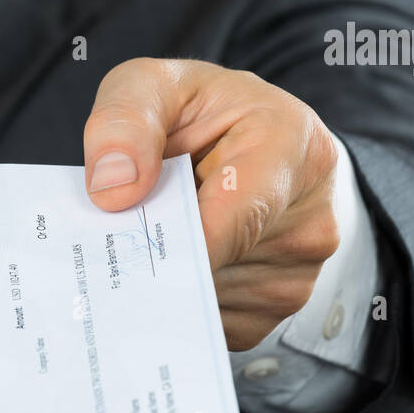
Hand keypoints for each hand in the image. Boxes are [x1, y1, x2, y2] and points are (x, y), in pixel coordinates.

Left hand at [83, 58, 340, 350]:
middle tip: (104, 248)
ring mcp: (298, 270)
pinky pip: (211, 325)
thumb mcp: (155, 87)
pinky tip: (162, 269)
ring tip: (141, 243)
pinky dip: (176, 306)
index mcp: (289, 142)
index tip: (128, 252)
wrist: (256, 150)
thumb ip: (126, 119)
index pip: (238, 213)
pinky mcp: (276, 310)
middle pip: (215, 265)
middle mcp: (309, 214)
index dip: (179, 242)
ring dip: (162, 284)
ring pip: (206, 301)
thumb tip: (112, 191)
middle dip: (153, 259)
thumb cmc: (204, 116)